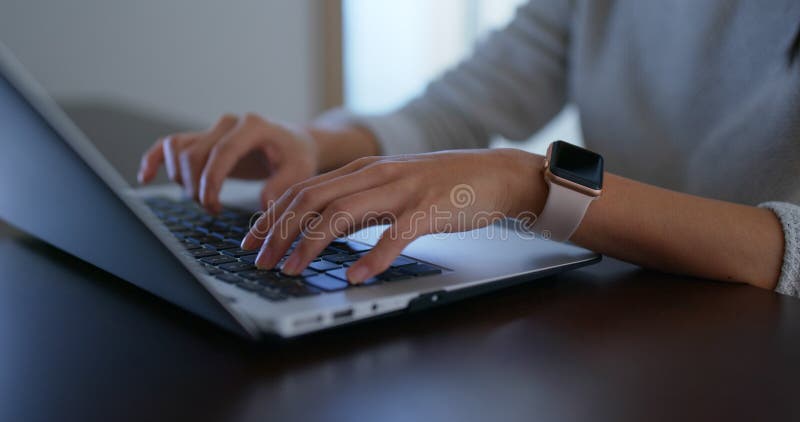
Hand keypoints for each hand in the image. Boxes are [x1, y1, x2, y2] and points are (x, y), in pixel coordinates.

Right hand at [138, 113, 317, 212]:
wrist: (295, 143)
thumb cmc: (297, 157)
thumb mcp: (299, 172)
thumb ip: (282, 186)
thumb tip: (263, 204)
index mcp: (253, 126)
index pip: (221, 151)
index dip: (211, 181)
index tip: (212, 205)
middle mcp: (229, 123)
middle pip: (194, 154)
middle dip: (197, 187)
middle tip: (212, 208)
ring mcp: (213, 129)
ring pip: (179, 151)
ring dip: (182, 180)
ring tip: (203, 199)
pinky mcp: (203, 138)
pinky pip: (170, 144)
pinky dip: (155, 159)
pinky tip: (144, 177)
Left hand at [241, 148, 545, 283]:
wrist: (497, 175)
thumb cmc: (445, 185)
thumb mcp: (393, 189)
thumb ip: (359, 205)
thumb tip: (321, 230)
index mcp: (364, 171)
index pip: (304, 189)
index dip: (272, 216)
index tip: (251, 241)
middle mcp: (376, 175)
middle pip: (312, 199)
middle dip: (279, 232)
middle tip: (260, 261)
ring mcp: (402, 190)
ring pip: (342, 214)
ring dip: (310, 245)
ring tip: (292, 270)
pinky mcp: (428, 210)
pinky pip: (393, 236)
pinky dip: (371, 259)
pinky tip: (355, 278)